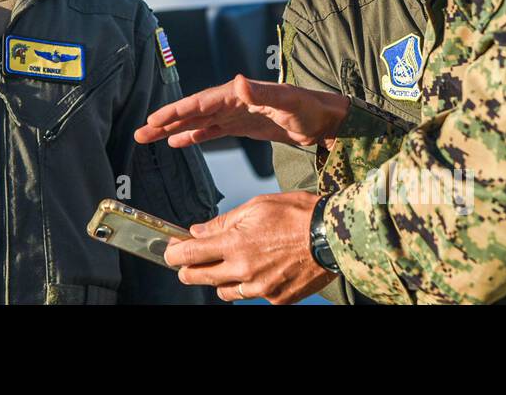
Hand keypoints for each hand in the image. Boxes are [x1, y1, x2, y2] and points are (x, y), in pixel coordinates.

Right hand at [134, 74, 349, 148]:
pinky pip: (210, 131)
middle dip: (165, 120)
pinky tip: (176, 142)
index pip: (201, 102)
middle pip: (192, 111)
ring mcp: (234, 113)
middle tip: (140, 132)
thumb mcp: (286, 101)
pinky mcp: (240, 125)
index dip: (177, 111)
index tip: (155, 118)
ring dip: (173, 129)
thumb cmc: (309, 108)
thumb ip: (261, 92)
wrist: (325, 119)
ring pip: (197, 122)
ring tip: (148, 137)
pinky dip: (192, 136)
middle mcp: (232, 100)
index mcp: (238, 93)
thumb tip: (239, 81)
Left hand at [164, 192, 335, 304]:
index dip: (174, 254)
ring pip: (225, 292)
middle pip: (199, 278)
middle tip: (189, 261)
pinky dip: (250, 285)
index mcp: (234, 245)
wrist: (333, 236)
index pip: (188, 256)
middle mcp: (243, 271)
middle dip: (189, 269)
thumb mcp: (256, 207)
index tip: (171, 250)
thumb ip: (223, 222)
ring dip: (220, 279)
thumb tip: (198, 231)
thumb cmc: (297, 214)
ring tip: (229, 263)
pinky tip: (260, 269)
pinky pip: (253, 296)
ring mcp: (260, 288)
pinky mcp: (277, 299)